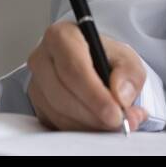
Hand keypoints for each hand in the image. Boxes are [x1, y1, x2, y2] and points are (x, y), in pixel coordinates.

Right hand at [27, 20, 151, 131]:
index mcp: (62, 37)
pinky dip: (79, 130)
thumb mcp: (126, 58)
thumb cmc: (105, 57)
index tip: (115, 112)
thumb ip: (129, 73)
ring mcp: (36, 84)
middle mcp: (42, 59)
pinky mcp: (37, 105)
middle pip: (63, 94)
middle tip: (118, 122)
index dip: (94, 95)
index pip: (73, 69)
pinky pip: (55, 124)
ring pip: (58, 113)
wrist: (93, 64)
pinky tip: (98, 126)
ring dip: (88, 125)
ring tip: (114, 124)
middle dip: (93, 114)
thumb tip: (121, 94)